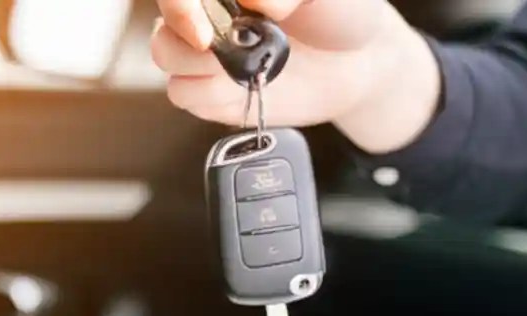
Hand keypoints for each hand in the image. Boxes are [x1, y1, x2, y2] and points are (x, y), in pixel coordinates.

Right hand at [152, 0, 441, 152]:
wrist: (361, 64)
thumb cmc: (344, 13)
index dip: (180, 5)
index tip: (204, 30)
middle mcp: (210, 12)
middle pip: (165, 22)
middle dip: (183, 37)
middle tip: (217, 48)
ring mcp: (206, 52)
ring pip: (165, 56)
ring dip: (197, 66)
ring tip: (244, 67)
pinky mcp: (211, 91)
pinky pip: (184, 94)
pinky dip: (210, 96)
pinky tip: (245, 88)